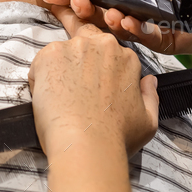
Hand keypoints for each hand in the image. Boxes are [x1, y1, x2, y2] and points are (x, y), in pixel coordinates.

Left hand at [28, 20, 158, 158]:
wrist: (86, 146)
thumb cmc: (116, 138)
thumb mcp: (148, 120)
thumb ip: (150, 96)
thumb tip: (149, 80)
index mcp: (126, 57)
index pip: (108, 53)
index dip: (99, 71)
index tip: (93, 89)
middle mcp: (103, 45)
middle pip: (86, 46)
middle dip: (80, 65)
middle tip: (76, 93)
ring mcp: (75, 47)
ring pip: (63, 54)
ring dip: (61, 71)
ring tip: (62, 99)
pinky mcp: (50, 55)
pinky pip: (41, 62)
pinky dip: (41, 78)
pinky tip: (49, 98)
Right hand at [41, 0, 191, 67]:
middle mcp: (142, 12)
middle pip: (103, 13)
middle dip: (82, 8)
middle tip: (66, 0)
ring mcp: (153, 29)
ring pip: (120, 29)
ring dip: (105, 21)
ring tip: (99, 11)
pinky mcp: (169, 42)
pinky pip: (145, 39)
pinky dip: (133, 31)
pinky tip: (124, 22)